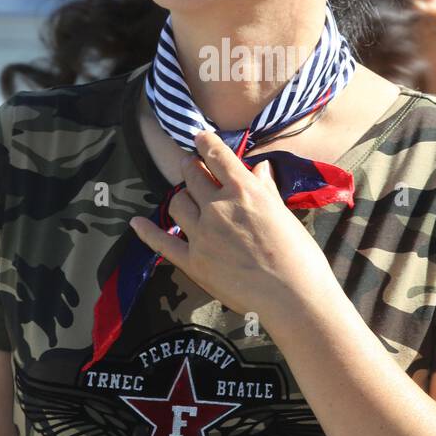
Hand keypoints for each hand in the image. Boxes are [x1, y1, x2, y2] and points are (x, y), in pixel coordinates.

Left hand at [129, 128, 335, 322]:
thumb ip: (266, 190)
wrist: (293, 298)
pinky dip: (147, 231)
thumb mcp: (284, 215)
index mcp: (244, 191)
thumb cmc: (299, 256)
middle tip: (190, 165)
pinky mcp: (192, 261)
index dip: (205, 142)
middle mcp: (217, 207)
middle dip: (190, 166)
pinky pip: (162, 242)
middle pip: (192, 176)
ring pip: (178, 203)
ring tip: (184, 195)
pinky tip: (136, 223)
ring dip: (180, 195)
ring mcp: (201, 234)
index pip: (217, 156)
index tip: (199, 137)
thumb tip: (260, 167)